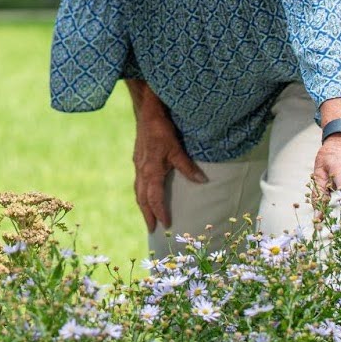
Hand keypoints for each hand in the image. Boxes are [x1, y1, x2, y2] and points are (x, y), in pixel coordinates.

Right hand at [132, 103, 206, 232]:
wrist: (147, 112)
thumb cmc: (161, 129)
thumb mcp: (176, 148)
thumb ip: (187, 167)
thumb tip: (202, 181)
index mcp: (150, 171)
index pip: (154, 198)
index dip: (159, 212)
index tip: (166, 225)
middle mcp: (141, 171)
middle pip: (142, 198)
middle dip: (147, 214)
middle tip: (152, 229)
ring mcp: (138, 165)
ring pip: (138, 191)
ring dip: (143, 205)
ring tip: (148, 216)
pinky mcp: (138, 159)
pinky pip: (138, 182)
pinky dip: (141, 193)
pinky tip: (146, 194)